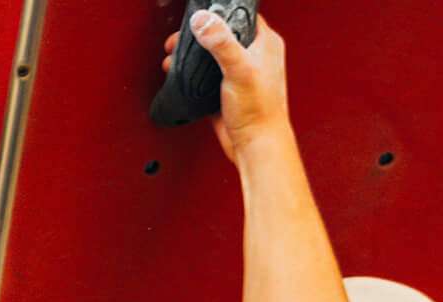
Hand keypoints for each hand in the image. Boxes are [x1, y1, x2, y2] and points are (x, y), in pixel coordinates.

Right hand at [165, 11, 288, 161]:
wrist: (255, 147)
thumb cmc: (259, 113)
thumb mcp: (239, 69)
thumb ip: (221, 42)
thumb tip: (203, 20)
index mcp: (265, 43)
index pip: (242, 15)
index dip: (222, 12)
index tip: (204, 14)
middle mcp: (254, 57)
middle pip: (223, 34)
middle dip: (200, 35)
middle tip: (183, 36)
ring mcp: (240, 75)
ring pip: (214, 55)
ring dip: (194, 55)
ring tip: (176, 54)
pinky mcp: (227, 92)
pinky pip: (208, 77)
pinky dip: (194, 75)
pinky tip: (183, 75)